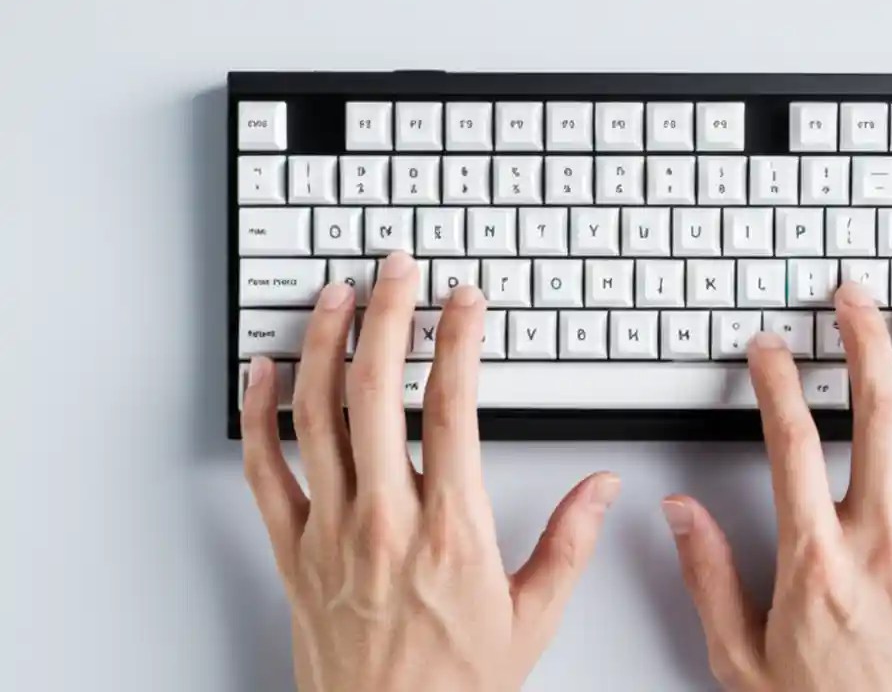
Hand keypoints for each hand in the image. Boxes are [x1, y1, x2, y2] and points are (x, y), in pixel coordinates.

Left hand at [241, 252, 619, 691]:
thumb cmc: (454, 687)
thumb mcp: (533, 618)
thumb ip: (569, 542)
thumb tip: (603, 486)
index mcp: (452, 531)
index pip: (454, 408)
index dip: (458, 340)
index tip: (464, 302)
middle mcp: (385, 521)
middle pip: (377, 391)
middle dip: (386, 315)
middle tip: (396, 271)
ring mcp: (331, 533)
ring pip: (317, 416)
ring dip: (324, 344)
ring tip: (335, 296)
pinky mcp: (292, 552)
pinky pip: (264, 470)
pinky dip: (259, 413)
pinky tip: (263, 371)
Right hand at [663, 284, 891, 691]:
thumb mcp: (741, 659)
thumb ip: (707, 579)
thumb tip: (678, 514)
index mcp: (817, 560)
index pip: (791, 444)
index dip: (776, 383)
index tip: (768, 349)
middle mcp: (883, 539)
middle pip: (876, 413)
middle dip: (863, 339)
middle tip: (851, 297)